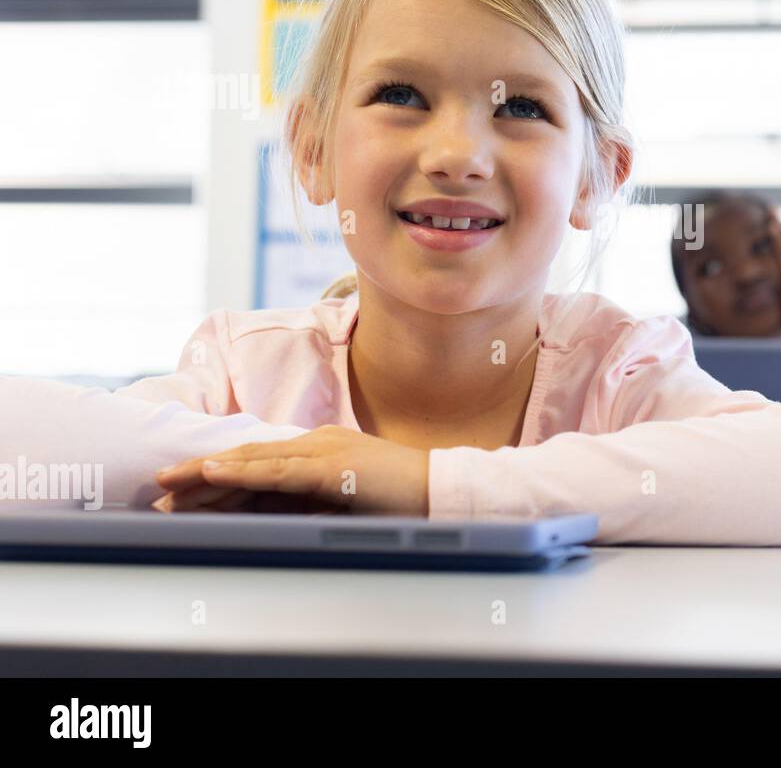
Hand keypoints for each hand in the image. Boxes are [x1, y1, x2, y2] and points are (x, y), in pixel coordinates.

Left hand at [152, 426, 429, 516]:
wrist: (442, 492)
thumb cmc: (400, 502)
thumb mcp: (344, 503)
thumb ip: (308, 504)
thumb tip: (268, 518)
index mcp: (320, 451)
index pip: (259, 462)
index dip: (218, 475)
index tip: (182, 489)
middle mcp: (317, 442)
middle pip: (248, 456)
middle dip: (200, 473)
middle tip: (159, 486)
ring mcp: (323, 450)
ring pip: (253, 460)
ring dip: (208, 473)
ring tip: (170, 481)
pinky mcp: (330, 466)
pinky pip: (276, 471)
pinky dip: (240, 472)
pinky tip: (212, 474)